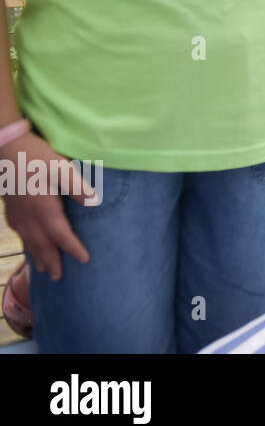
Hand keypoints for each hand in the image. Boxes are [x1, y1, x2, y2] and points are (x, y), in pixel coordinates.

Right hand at [1, 132, 90, 280]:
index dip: (73, 249)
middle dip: (50, 261)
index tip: (85, 260)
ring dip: (35, 255)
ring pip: (27, 239)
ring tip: (40, 269)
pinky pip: (17, 230)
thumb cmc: (35, 156)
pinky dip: (24, 241)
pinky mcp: (9, 205)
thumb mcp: (61, 167)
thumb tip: (94, 202)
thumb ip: (77, 186)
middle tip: (57, 278)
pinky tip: (25, 241)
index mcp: (44, 209)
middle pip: (41, 244)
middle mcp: (29, 216)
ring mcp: (17, 212)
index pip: (61, 235)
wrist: (5, 147)